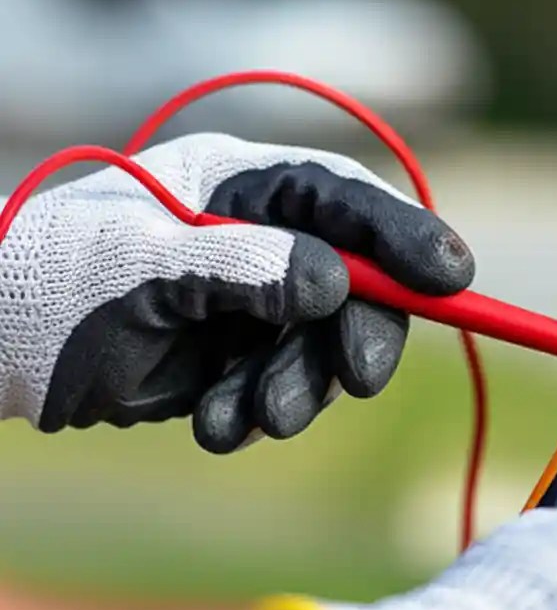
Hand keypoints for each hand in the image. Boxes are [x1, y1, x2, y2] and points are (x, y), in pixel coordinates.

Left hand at [0, 133, 473, 451]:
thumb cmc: (49, 282)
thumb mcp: (141, 263)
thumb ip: (243, 266)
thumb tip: (334, 285)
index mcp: (239, 184)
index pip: (345, 198)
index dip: (406, 235)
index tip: (454, 277)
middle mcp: (261, 237)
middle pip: (358, 280)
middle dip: (355, 335)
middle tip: (356, 380)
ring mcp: (255, 299)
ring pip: (327, 344)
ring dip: (301, 388)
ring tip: (245, 417)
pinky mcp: (241, 355)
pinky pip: (288, 385)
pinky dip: (261, 412)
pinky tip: (213, 424)